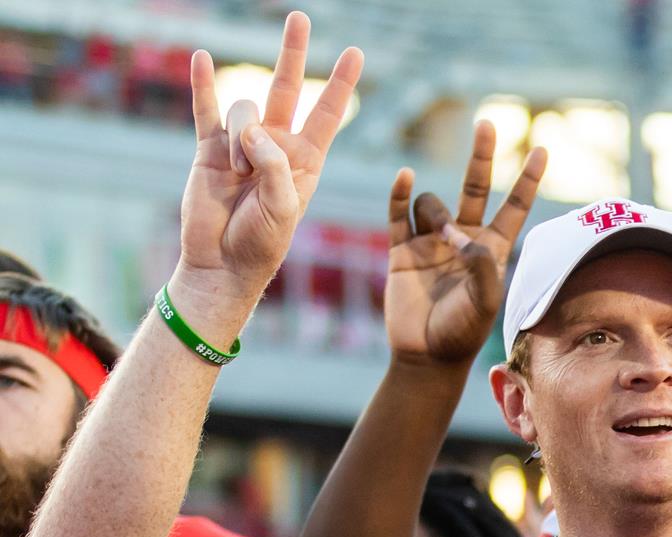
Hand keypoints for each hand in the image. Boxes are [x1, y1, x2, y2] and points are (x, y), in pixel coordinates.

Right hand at [175, 12, 362, 326]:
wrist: (222, 264)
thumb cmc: (262, 243)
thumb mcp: (283, 208)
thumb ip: (273, 166)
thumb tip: (250, 129)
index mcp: (306, 161)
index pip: (327, 113)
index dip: (341, 83)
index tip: (356, 52)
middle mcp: (277, 145)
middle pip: (288, 88)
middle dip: (295, 53)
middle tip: (300, 17)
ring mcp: (242, 143)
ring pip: (244, 111)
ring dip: (241, 139)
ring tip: (237, 173)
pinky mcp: (209, 148)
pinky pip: (206, 109)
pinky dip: (203, 84)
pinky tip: (202, 59)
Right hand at [386, 122, 546, 365]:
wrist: (426, 356)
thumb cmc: (462, 334)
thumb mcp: (484, 302)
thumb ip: (481, 265)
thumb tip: (458, 232)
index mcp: (492, 251)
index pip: (514, 207)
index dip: (528, 180)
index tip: (543, 150)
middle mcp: (463, 240)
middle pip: (475, 187)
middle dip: (482, 156)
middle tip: (488, 123)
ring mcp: (431, 243)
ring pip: (433, 203)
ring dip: (435, 211)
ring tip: (437, 238)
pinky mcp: (400, 250)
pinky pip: (398, 213)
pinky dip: (400, 194)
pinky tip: (405, 178)